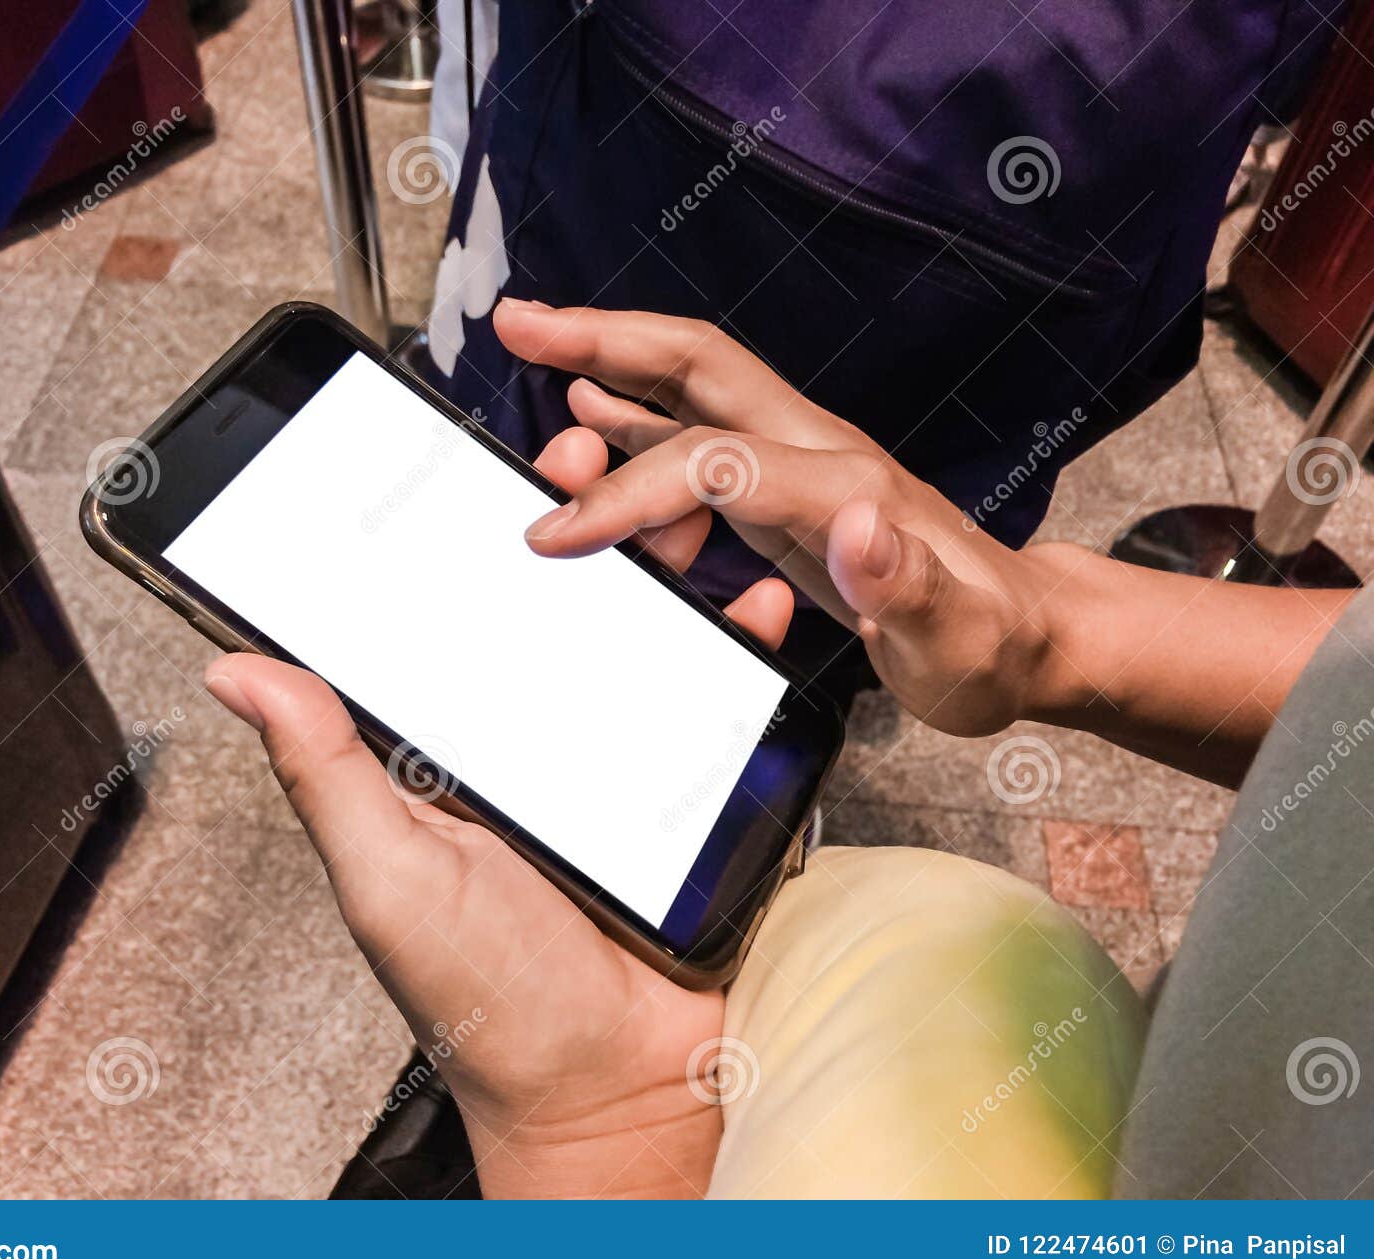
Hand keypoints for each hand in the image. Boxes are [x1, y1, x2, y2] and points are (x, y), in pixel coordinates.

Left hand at [204, 429, 796, 1198]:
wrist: (619, 1090)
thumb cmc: (490, 1001)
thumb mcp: (390, 873)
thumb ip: (325, 770)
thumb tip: (236, 671)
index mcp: (448, 754)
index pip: (444, 623)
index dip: (450, 538)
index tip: (460, 462)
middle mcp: (532, 742)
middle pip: (548, 607)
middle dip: (568, 518)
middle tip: (572, 450)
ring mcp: (616, 759)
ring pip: (634, 633)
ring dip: (651, 558)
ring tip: (663, 498)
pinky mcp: (690, 784)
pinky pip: (716, 696)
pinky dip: (734, 643)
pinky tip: (740, 602)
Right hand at [494, 299, 1073, 737]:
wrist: (1028, 632)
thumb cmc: (988, 646)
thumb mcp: (960, 642)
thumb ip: (910, 589)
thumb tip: (860, 529)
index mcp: (843, 486)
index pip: (710, 463)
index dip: (625, 494)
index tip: (556, 536)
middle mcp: (817, 452)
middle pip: (697, 364)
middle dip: (602, 338)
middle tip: (518, 322)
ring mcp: (801, 463)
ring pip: (690, 389)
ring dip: (609, 371)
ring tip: (538, 366)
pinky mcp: (789, 489)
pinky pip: (699, 435)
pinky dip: (639, 420)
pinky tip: (602, 423)